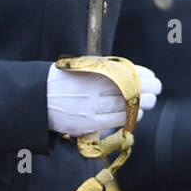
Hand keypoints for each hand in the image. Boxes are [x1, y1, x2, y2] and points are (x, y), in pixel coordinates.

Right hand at [46, 62, 161, 135]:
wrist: (34, 98)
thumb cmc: (58, 82)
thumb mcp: (75, 68)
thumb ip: (98, 69)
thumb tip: (129, 73)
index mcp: (86, 71)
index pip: (121, 72)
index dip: (139, 74)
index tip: (150, 75)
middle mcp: (88, 87)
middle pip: (127, 88)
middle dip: (146, 88)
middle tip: (156, 88)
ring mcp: (88, 106)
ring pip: (124, 105)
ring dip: (142, 103)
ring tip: (149, 100)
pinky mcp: (87, 122)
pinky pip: (116, 120)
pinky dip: (130, 117)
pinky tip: (136, 113)